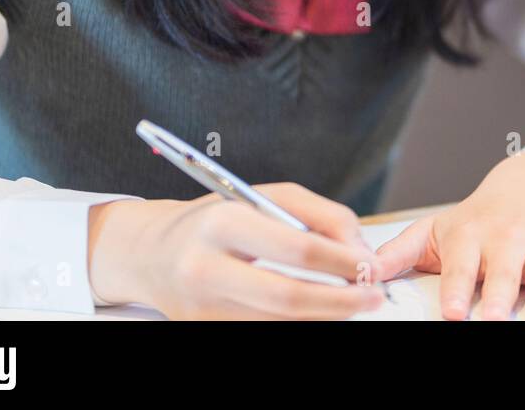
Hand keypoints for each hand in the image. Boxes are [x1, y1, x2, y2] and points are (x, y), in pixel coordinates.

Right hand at [87, 183, 386, 319]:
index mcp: (223, 222)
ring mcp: (201, 307)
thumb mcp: (264, 196)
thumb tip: (357, 247)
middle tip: (373, 297)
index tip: (371, 265)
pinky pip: (263, 329)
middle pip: (288, 297)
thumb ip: (317, 214)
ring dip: (325, 315)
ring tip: (353, 303)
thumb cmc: (217, 218)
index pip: (296, 249)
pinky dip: (299, 322)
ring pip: (279, 322)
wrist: (152, 254)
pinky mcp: (203, 328)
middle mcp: (206, 267)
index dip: (341, 261)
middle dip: (340, 301)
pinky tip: (320, 311)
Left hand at [371, 149, 524, 319]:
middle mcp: (506, 237)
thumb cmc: (477, 218)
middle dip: (500, 295)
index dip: (456, 288)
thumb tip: (363, 273)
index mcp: (469, 235)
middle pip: (504, 271)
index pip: (460, 265)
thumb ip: (398, 253)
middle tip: (493, 318)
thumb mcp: (435, 229)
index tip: (451, 311)